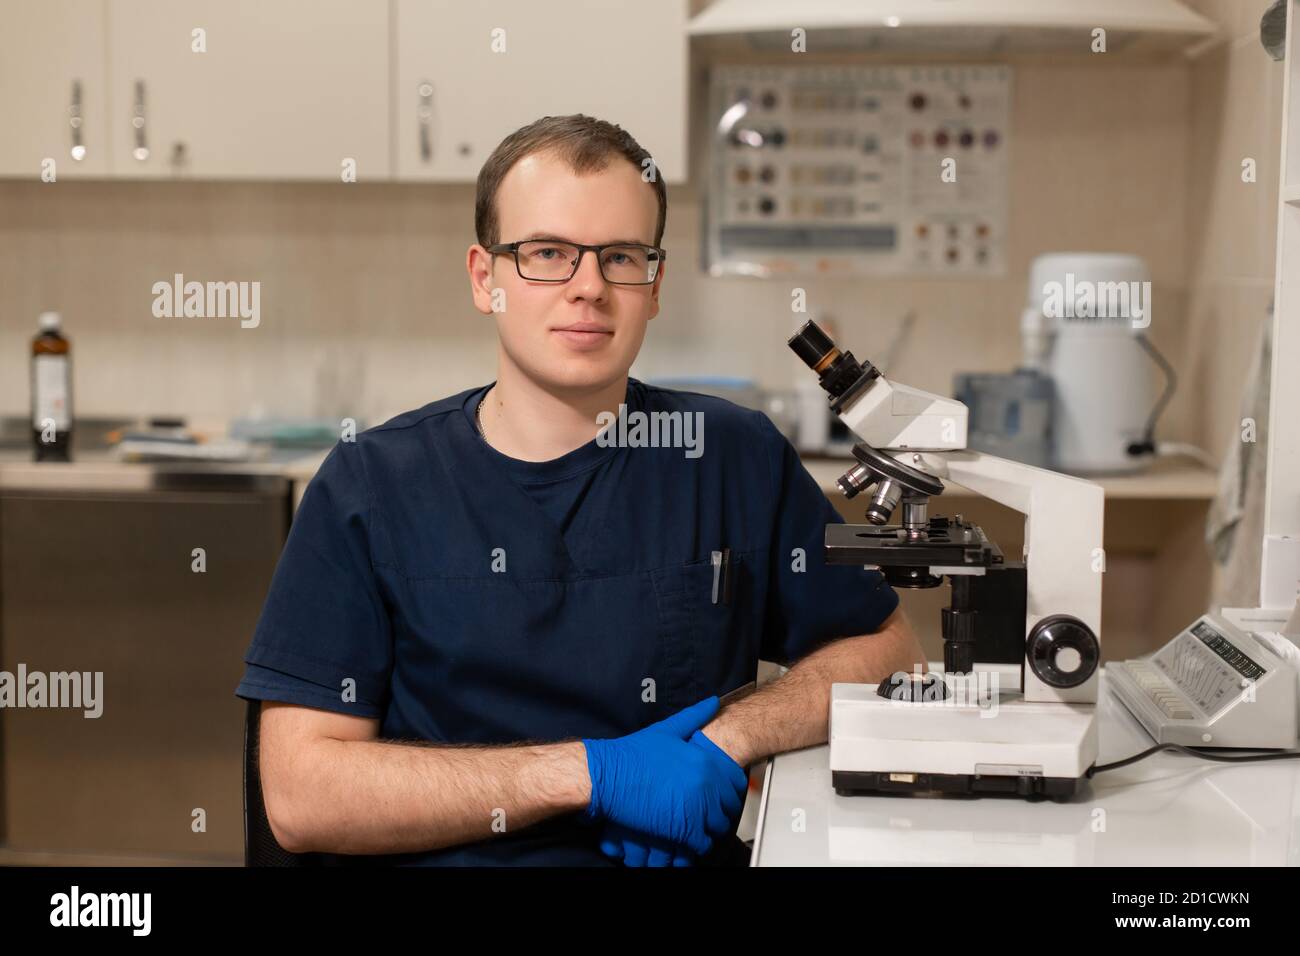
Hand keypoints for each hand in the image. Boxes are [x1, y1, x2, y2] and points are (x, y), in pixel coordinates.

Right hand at [598, 729, 747, 866]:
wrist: (608, 776)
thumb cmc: (632, 754)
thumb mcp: (667, 729)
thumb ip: (694, 716)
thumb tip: (713, 702)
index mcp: (705, 761)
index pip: (736, 783)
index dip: (730, 790)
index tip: (720, 794)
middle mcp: (705, 784)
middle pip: (729, 807)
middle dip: (721, 810)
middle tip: (707, 811)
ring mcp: (694, 808)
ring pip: (717, 827)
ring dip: (710, 828)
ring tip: (697, 824)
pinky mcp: (680, 829)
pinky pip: (701, 843)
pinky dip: (696, 843)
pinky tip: (686, 836)